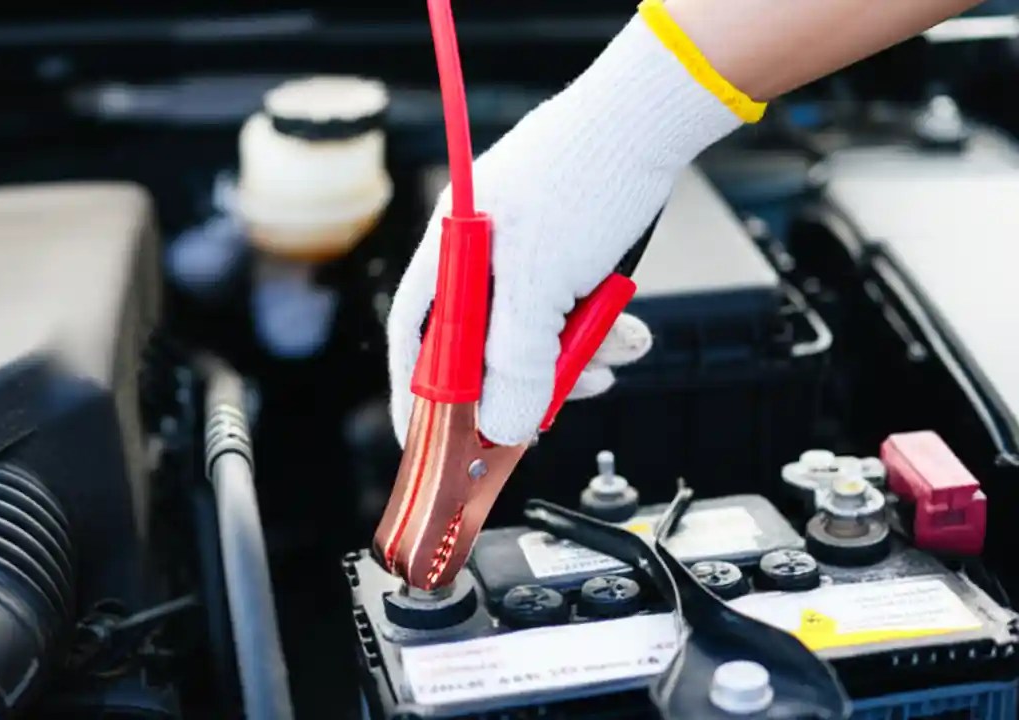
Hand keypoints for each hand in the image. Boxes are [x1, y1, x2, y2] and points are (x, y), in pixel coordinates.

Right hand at [386, 13, 749, 445]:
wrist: (651, 119)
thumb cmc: (584, 177)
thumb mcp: (540, 286)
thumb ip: (515, 362)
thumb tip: (500, 425)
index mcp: (450, 252)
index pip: (415, 337)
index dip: (418, 393)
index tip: (427, 440)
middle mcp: (479, 254)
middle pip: (481, 345)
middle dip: (521, 381)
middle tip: (547, 410)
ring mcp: (524, 251)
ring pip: (534, 333)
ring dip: (574, 358)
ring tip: (611, 358)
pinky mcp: (565, 251)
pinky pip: (568, 311)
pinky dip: (595, 331)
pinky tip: (624, 333)